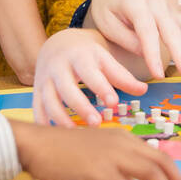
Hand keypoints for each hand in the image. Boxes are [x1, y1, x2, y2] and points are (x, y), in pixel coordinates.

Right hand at [9, 120, 180, 179]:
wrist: (36, 145)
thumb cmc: (61, 151)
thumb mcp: (96, 154)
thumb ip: (117, 167)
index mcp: (122, 138)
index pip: (157, 153)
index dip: (172, 172)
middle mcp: (121, 143)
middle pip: (161, 161)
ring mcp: (110, 155)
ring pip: (149, 172)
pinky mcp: (97, 170)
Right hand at [31, 28, 147, 127]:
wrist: (58, 44)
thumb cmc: (87, 55)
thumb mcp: (104, 59)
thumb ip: (122, 76)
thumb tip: (143, 90)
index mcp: (79, 56)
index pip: (90, 72)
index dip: (101, 87)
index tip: (114, 102)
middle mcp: (59, 67)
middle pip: (67, 88)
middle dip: (80, 106)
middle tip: (96, 123)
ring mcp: (45, 79)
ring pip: (49, 100)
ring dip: (61, 117)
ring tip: (76, 133)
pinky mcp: (37, 91)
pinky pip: (37, 108)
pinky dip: (44, 122)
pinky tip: (55, 135)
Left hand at [90, 0, 180, 80]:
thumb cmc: (108, 9)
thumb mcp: (106, 24)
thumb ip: (126, 39)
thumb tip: (144, 53)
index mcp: (136, 3)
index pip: (148, 31)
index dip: (154, 54)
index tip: (158, 75)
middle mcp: (157, 3)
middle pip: (174, 32)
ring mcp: (170, 7)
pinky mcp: (177, 13)